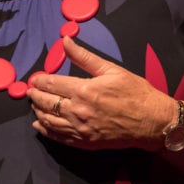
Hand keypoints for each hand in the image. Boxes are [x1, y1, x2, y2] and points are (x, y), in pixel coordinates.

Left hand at [26, 38, 176, 150]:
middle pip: (48, 103)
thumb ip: (84, 57)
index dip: (40, 81)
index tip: (34, 79)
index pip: (53, 85)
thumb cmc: (135, 92)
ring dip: (38, 112)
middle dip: (35, 96)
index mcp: (84, 90)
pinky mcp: (86, 143)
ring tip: (34, 105)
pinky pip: (60, 138)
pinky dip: (46, 131)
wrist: (153, 121)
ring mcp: (81, 130)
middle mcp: (79, 111)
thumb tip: (65, 40)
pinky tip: (40, 125)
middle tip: (30, 91)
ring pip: (50, 122)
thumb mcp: (111, 69)